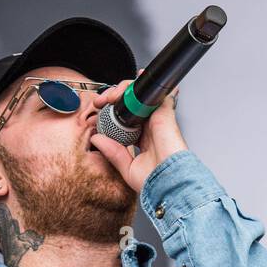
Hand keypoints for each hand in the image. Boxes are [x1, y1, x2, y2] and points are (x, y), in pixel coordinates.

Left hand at [90, 66, 186, 194]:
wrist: (169, 181)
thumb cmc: (156, 180)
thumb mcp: (127, 167)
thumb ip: (112, 152)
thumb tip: (97, 139)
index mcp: (144, 139)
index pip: (126, 119)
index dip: (112, 113)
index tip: (98, 114)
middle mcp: (151, 127)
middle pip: (131, 104)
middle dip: (114, 98)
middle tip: (100, 103)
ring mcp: (157, 118)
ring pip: (140, 94)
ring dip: (123, 89)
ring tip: (110, 97)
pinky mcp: (164, 112)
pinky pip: (152, 91)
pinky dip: (140, 85)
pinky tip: (125, 89)